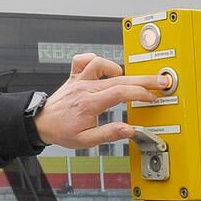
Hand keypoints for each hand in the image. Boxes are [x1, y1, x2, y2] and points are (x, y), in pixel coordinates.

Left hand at [34, 54, 166, 147]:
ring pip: (100, 63)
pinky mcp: (74, 77)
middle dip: (143, 80)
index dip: (140, 93)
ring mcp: (78, 80)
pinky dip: (94, 59)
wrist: (41, 123)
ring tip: (126, 80)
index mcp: (89, 104)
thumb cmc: (62, 131)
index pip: (120, 92)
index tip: (152, 97)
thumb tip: (129, 130)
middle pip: (119, 78)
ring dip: (117, 68)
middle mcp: (84, 88)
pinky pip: (81, 59)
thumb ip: (109, 134)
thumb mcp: (86, 141)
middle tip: (160, 81)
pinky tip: (103, 68)